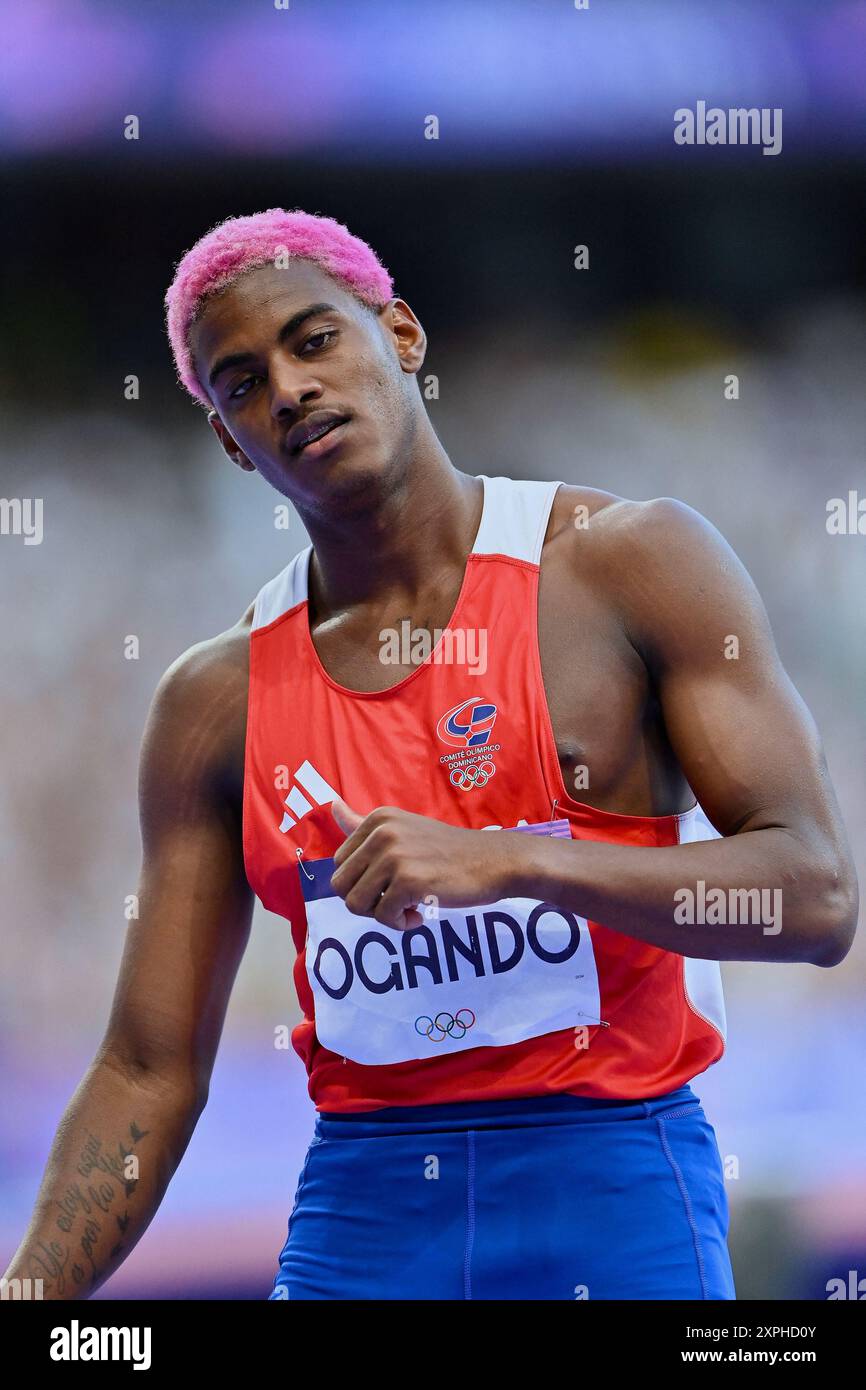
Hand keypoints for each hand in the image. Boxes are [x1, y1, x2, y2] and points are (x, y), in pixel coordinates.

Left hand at [329, 799, 513, 930]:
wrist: (494, 862)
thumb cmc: (448, 851)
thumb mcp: (403, 829)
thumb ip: (363, 823)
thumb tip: (331, 805)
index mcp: (377, 819)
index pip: (339, 864)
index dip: (361, 882)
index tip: (390, 881)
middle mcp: (382, 833)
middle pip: (340, 886)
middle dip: (366, 901)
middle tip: (396, 899)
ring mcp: (394, 856)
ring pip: (356, 904)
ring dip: (381, 915)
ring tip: (408, 906)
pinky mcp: (409, 881)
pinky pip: (383, 917)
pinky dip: (400, 923)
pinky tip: (421, 913)